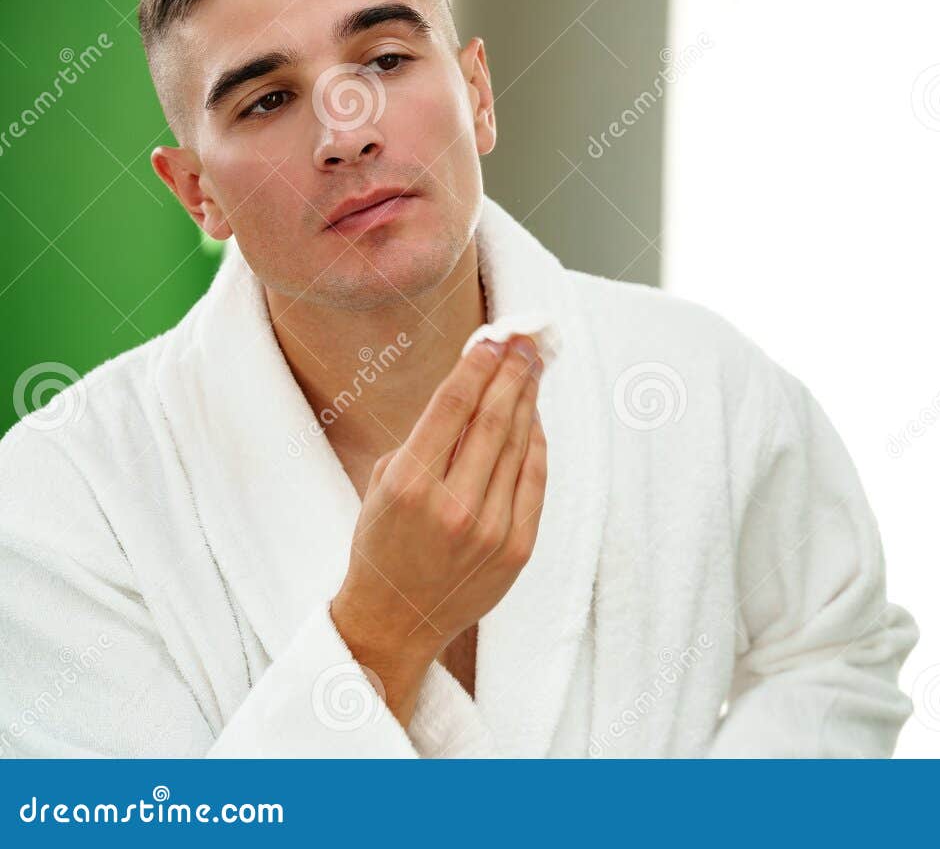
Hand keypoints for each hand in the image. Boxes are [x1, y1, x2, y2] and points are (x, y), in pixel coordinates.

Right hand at [330, 334, 547, 724]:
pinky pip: (533, 480)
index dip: (476, 366)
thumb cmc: (383, 545)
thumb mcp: (382, 486)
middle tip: (525, 340)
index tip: (492, 338)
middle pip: (493, 418)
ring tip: (533, 367)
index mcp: (408, 485)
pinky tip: (535, 416)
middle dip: (512, 372)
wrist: (394, 621)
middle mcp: (452, 505)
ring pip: (518, 445)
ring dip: (528, 399)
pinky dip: (537, 443)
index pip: (452, 406)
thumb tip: (473, 387)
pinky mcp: (517, 548)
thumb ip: (425, 440)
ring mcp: (490, 529)